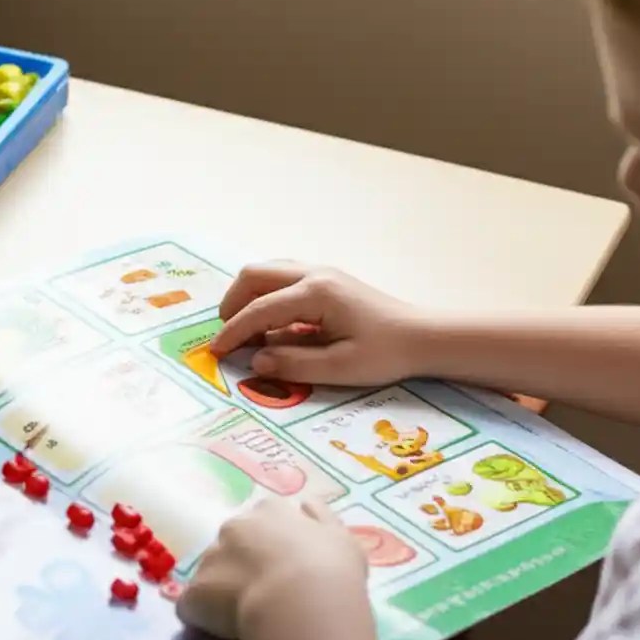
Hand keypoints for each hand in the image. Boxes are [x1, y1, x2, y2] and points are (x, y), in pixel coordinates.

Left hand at [176, 497, 367, 639]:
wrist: (302, 600)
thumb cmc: (330, 568)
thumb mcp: (340, 536)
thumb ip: (320, 518)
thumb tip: (305, 505)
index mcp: (269, 511)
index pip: (262, 521)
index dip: (268, 545)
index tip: (280, 566)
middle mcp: (234, 526)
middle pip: (231, 544)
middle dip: (241, 564)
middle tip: (263, 591)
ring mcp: (210, 557)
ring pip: (211, 573)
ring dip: (222, 590)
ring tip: (244, 614)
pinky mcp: (195, 591)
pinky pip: (194, 605)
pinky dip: (205, 618)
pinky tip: (225, 630)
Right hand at [209, 261, 421, 385]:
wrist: (424, 336)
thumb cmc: (386, 353)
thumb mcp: (341, 368)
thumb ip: (294, 364)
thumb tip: (256, 361)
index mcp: (316, 294)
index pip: (260, 309)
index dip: (233, 331)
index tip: (216, 352)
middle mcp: (314, 274)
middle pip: (254, 274)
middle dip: (233, 304)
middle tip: (229, 336)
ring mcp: (320, 271)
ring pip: (266, 271)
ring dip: (248, 297)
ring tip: (247, 331)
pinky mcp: (325, 278)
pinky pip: (281, 277)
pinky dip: (265, 296)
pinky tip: (273, 324)